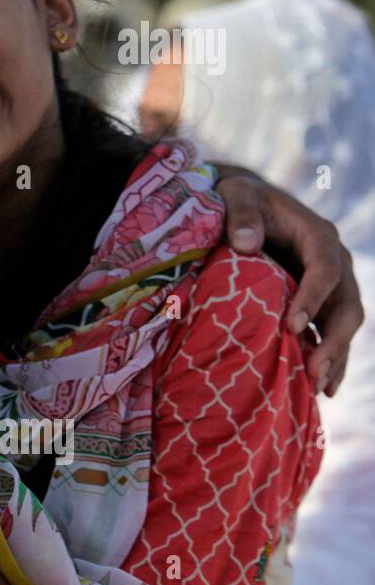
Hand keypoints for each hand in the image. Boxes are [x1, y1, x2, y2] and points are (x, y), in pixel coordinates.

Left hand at [214, 165, 362, 394]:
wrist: (246, 203)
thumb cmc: (238, 198)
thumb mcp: (236, 195)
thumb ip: (240, 214)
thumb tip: (245, 243)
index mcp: (318, 235)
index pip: (325, 269)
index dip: (313, 298)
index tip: (291, 325)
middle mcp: (334, 261)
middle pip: (347, 304)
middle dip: (334, 340)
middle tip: (313, 373)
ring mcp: (332, 284)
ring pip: (345, 324)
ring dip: (336, 357)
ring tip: (319, 390)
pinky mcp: (321, 301)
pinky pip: (332, 332)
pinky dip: (330, 358)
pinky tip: (321, 389)